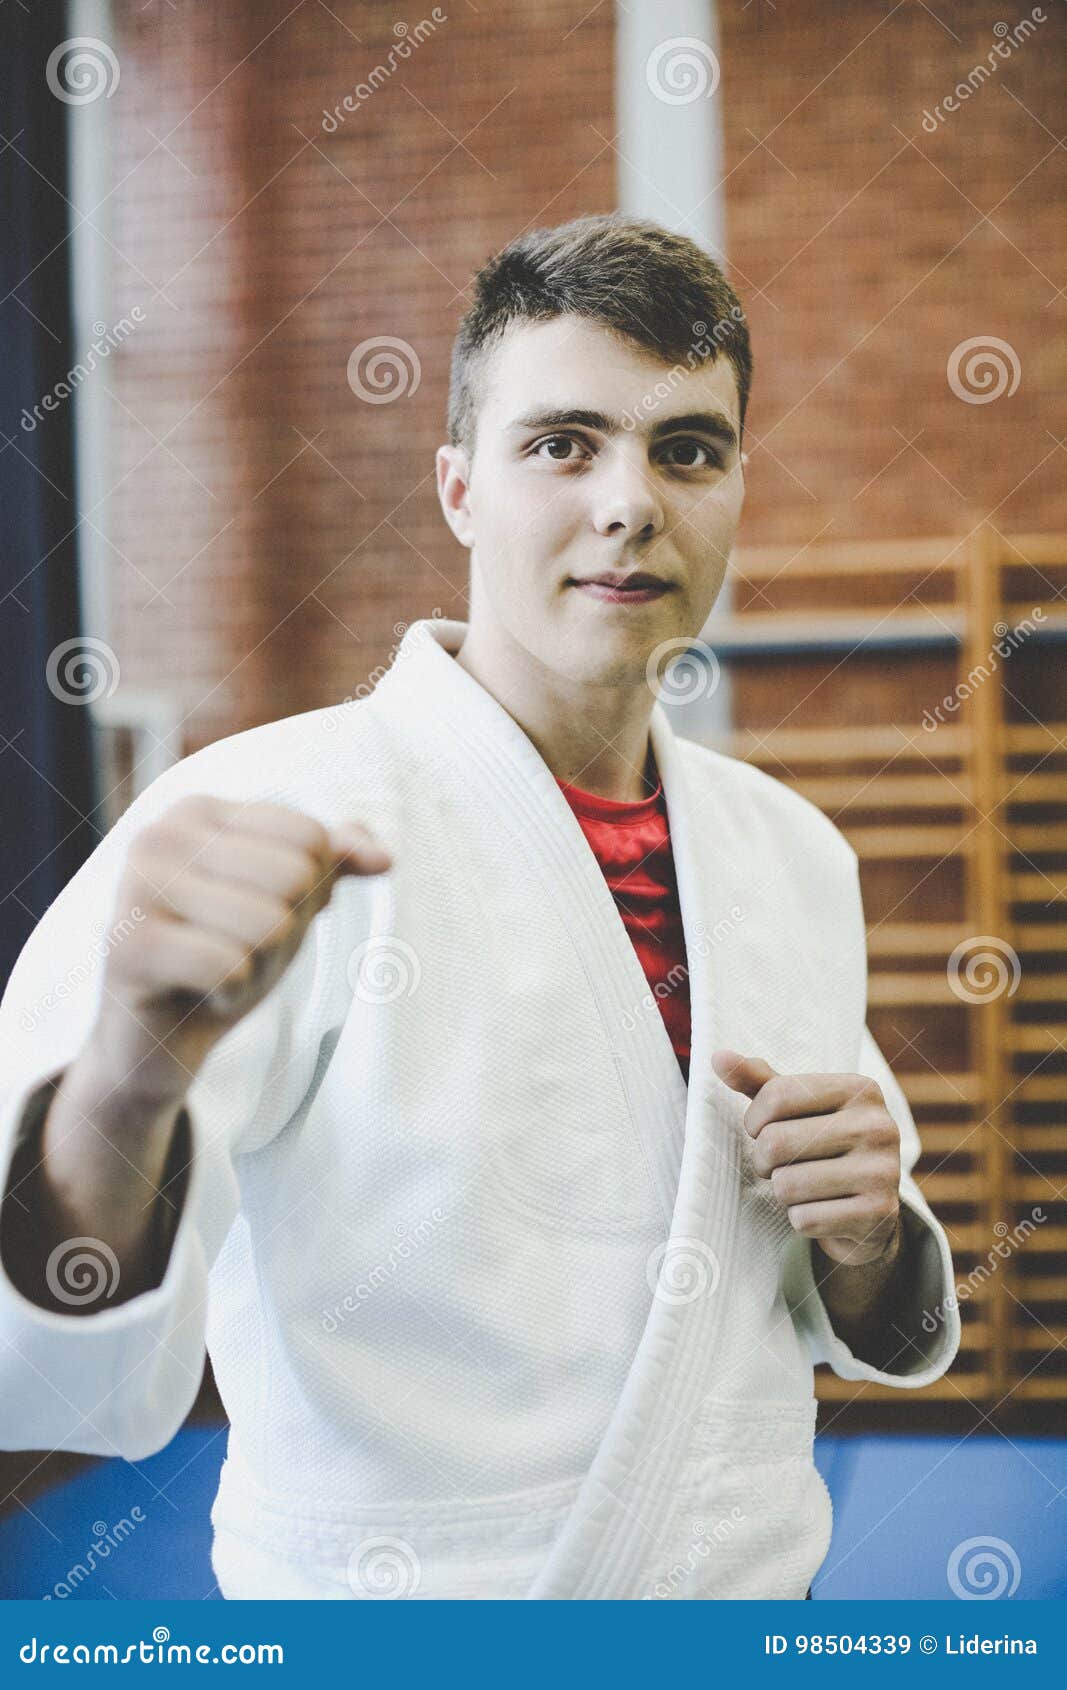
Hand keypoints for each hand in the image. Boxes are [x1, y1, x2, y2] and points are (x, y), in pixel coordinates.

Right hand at [90, 795, 391, 1099]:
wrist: (158, 1039)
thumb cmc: (224, 956)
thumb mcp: (289, 904)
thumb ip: (334, 864)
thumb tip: (384, 858)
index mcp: (200, 811)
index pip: (311, 838)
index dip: (306, 894)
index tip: (255, 914)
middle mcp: (162, 834)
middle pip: (295, 878)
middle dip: (284, 933)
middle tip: (236, 950)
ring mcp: (137, 886)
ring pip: (269, 924)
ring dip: (259, 966)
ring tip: (216, 972)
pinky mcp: (129, 946)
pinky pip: (231, 967)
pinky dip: (231, 994)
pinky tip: (198, 994)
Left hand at [711, 1049, 901, 1265]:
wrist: (870, 1210)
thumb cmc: (823, 1146)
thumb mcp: (797, 1108)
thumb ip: (760, 1082)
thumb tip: (718, 1057)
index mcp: (860, 1089)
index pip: (776, 1095)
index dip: (755, 1119)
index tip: (764, 1130)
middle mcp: (879, 1126)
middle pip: (775, 1142)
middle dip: (764, 1160)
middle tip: (779, 1165)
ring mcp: (884, 1172)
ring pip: (787, 1184)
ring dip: (782, 1191)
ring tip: (804, 1186)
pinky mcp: (878, 1215)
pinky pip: (805, 1219)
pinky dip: (802, 1219)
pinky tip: (823, 1210)